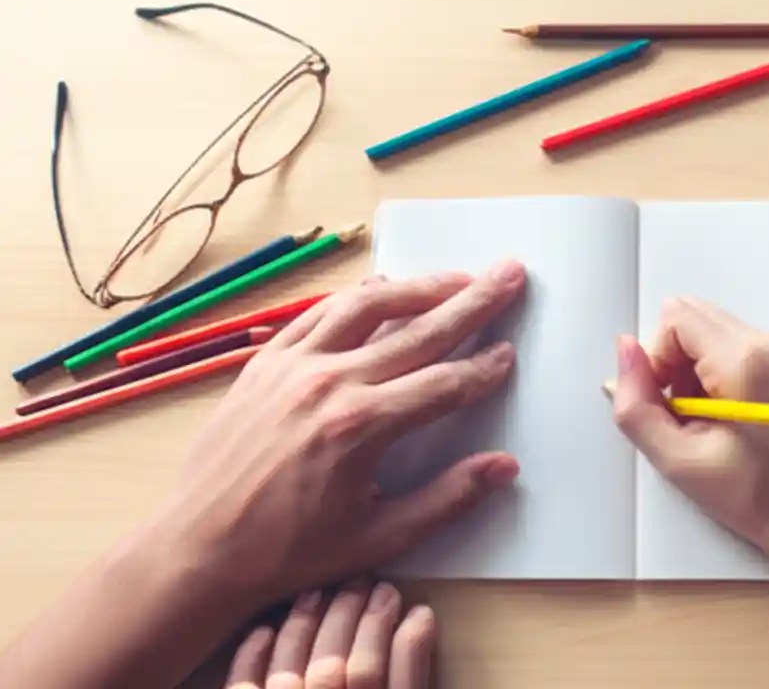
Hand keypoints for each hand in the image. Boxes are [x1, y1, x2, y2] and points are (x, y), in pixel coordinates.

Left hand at [158, 260, 527, 604]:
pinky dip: (355, 297)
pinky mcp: (264, 363)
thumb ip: (447, 499)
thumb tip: (503, 467)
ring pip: (367, 306)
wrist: (200, 548)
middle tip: (509, 275)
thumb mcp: (379, 538)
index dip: (484, 369)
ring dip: (417, 287)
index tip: (510, 352)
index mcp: (361, 428)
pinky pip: (317, 313)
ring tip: (456, 277)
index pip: (444, 384)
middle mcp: (329, 383)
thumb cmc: (289, 552)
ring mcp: (292, 366)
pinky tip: (382, 289)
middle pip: (418, 331)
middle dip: (472, 302)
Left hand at [225, 580, 433, 688]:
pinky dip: (254, 657)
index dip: (410, 639)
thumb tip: (421, 618)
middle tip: (370, 585)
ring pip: (297, 674)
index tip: (416, 607)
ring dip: (309, 626)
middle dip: (364, 620)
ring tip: (318, 594)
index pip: (395, 678)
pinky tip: (265, 629)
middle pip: (351, 671)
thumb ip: (411, 672)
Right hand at [610, 297, 768, 553]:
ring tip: (703, 417)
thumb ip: (637, 404)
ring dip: (689, 368)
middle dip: (672, 359)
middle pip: (690, 316)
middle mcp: (766, 341)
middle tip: (683, 411)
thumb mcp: (676, 459)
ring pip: (705, 330)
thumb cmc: (749, 493)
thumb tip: (624, 348)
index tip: (667, 404)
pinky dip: (710, 372)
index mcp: (744, 361)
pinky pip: (726, 344)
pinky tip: (720, 413)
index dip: (657, 358)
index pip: (675, 317)